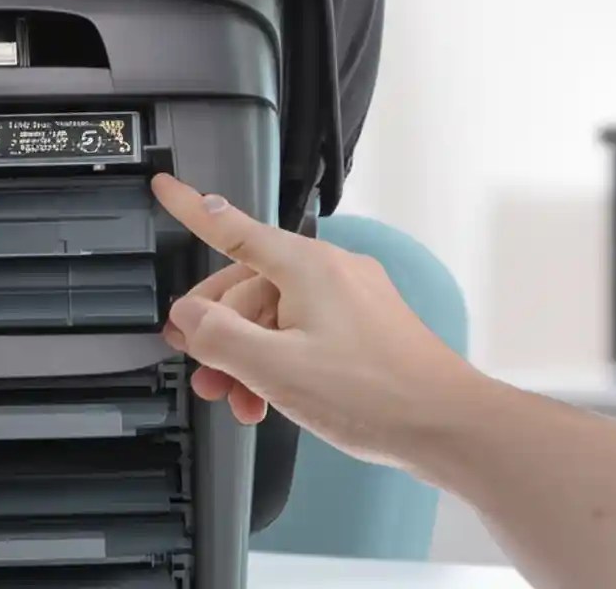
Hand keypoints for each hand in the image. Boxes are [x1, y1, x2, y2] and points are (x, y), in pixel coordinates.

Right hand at [153, 175, 480, 467]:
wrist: (450, 428)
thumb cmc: (373, 395)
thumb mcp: (276, 369)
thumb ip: (219, 336)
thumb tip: (185, 315)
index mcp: (307, 266)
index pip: (232, 228)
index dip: (191, 208)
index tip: (165, 187)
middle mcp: (330, 271)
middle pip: (247, 286)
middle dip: (216, 329)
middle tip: (198, 368)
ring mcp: (351, 298)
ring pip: (274, 316)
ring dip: (246, 356)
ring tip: (233, 399)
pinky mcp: (365, 327)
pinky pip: (303, 332)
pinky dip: (278, 361)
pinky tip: (268, 400)